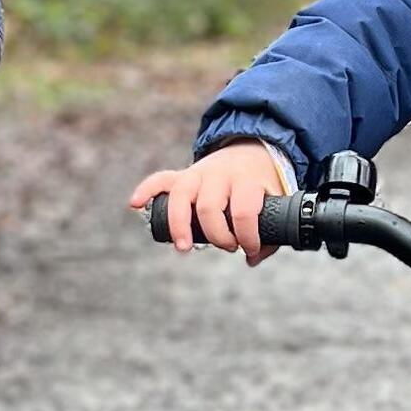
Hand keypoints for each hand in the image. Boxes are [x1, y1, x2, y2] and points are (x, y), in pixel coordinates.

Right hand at [131, 141, 294, 262]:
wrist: (252, 151)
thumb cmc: (262, 184)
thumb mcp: (275, 201)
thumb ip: (270, 232)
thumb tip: (252, 259)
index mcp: (247, 180)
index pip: (243, 211)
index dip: (247, 238)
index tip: (250, 249)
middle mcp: (219, 174)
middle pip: (209, 207)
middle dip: (217, 236)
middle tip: (228, 247)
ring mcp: (198, 172)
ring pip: (181, 195)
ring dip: (179, 224)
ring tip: (183, 248)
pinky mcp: (183, 175)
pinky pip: (161, 179)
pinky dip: (146, 190)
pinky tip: (135, 204)